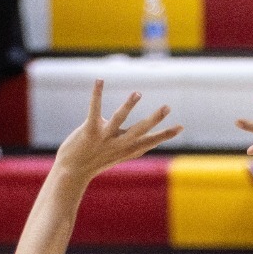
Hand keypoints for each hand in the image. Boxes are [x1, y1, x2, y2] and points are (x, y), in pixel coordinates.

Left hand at [54, 83, 181, 184]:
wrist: (71, 172)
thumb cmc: (93, 161)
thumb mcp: (113, 154)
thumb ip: (126, 143)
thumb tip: (135, 133)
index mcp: (126, 149)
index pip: (149, 142)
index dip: (165, 135)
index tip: (181, 127)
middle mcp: (117, 145)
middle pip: (139, 131)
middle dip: (154, 120)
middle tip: (167, 107)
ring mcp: (104, 138)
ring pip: (119, 120)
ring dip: (128, 106)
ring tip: (138, 93)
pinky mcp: (89, 131)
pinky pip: (95, 110)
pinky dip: (97, 94)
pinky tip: (100, 80)